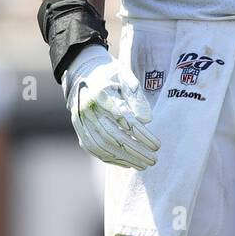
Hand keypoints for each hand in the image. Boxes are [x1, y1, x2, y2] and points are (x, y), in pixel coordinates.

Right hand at [63, 44, 159, 168]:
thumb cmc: (110, 74)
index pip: (124, 119)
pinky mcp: (78, 128)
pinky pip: (93, 148)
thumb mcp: (125, 76)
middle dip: (135, 151)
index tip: (156, 145)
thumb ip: (136, 96)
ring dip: (124, 159)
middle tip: (154, 160)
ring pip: (102, 146)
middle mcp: (88, 109)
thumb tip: (147, 120)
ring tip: (143, 165)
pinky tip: (127, 163)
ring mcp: (80, 120)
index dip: (141, 135)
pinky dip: (110, 158)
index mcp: (101, 93)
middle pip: (113, 136)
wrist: (82, 70)